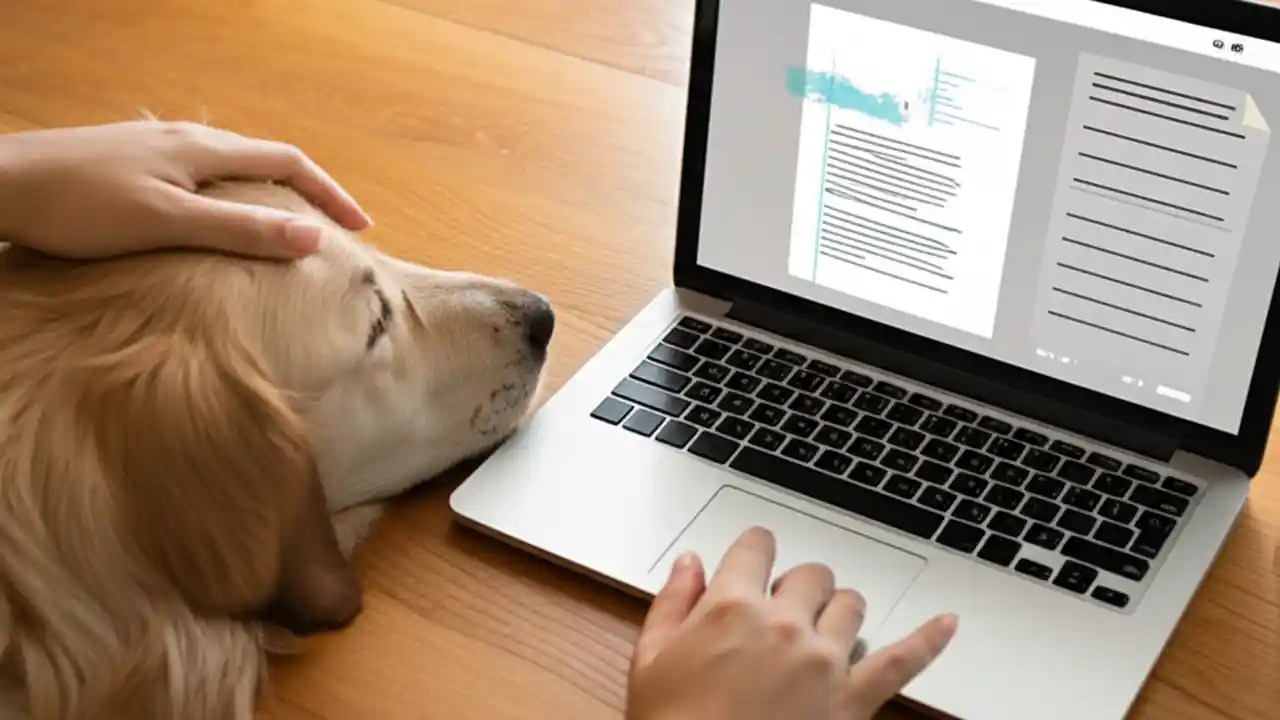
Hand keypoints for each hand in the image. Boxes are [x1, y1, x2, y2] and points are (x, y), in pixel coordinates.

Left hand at [0, 120, 371, 259]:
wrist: (0, 184)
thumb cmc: (79, 206)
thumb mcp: (168, 223)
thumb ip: (241, 230)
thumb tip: (314, 238)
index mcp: (202, 150)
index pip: (288, 161)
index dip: (330, 194)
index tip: (361, 228)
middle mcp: (184, 141)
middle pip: (264, 160)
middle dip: (306, 193)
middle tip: (330, 231)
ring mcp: (155, 150)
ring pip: (230, 169)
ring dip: (267, 196)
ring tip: (283, 232)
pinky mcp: (130, 165)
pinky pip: (200, 179)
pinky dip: (230, 200)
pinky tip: (214, 225)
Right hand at [626, 527, 956, 719]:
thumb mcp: (650, 659)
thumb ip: (673, 602)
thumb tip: (690, 563)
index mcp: (731, 606)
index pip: (756, 547)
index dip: (754, 552)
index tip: (755, 559)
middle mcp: (783, 624)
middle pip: (810, 574)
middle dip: (797, 585)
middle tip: (782, 608)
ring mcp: (824, 661)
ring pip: (851, 604)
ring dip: (838, 610)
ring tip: (824, 627)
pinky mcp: (852, 700)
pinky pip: (902, 661)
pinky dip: (929, 640)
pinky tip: (947, 623)